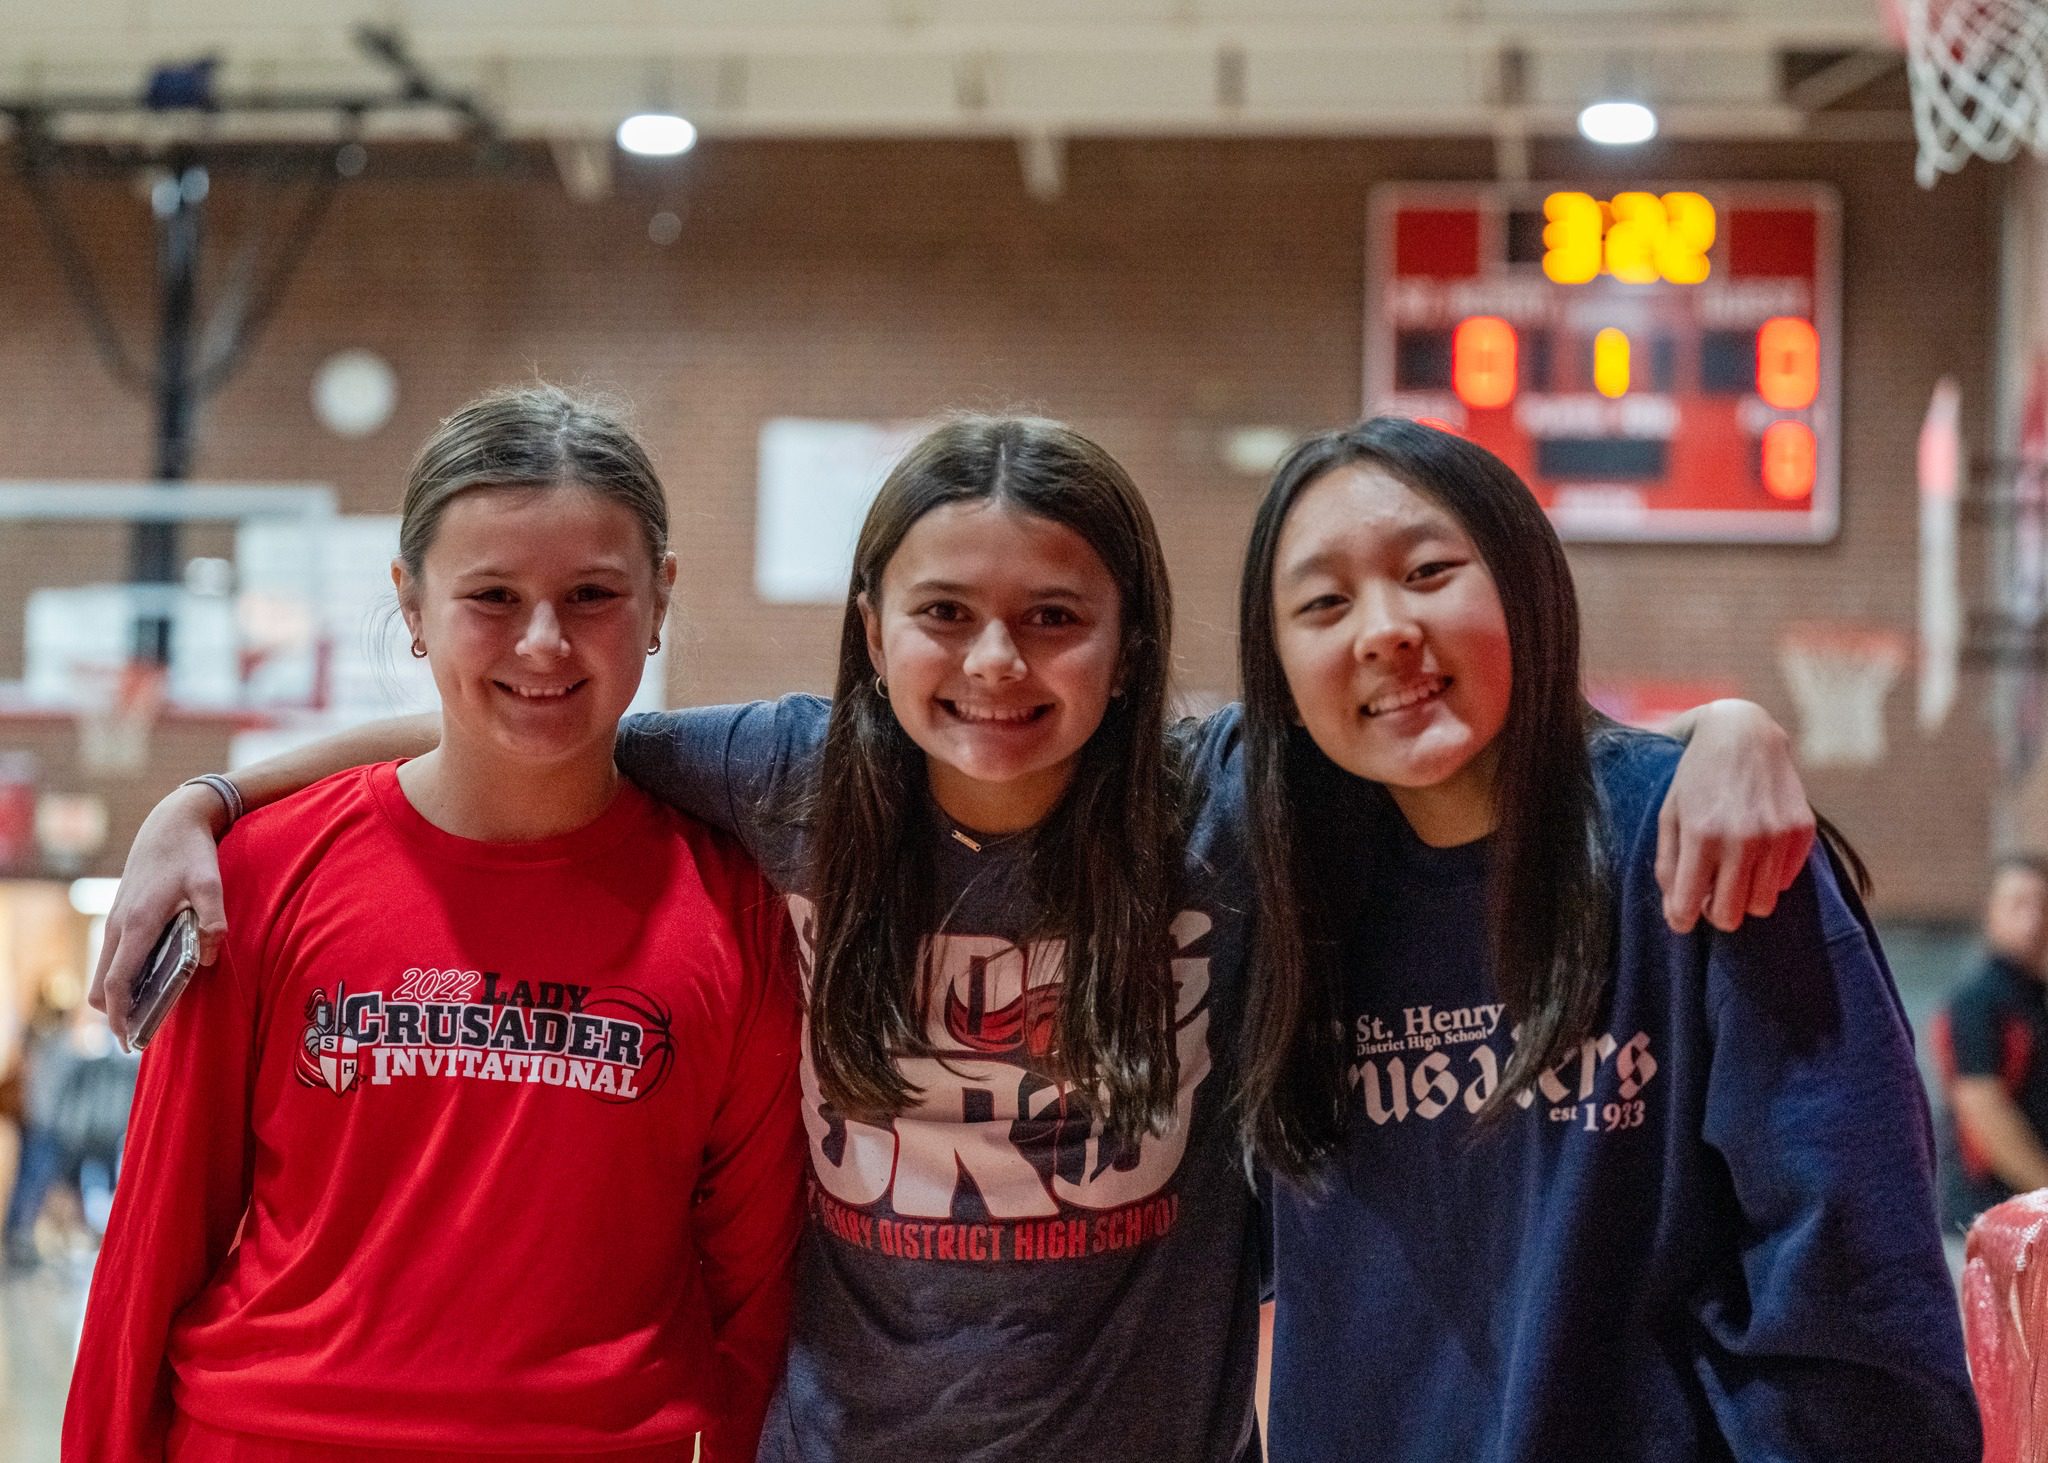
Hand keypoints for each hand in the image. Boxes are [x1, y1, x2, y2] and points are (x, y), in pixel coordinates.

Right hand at [89, 782, 231, 1048]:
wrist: (171, 821)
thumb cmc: (192, 854)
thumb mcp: (212, 884)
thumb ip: (213, 921)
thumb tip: (206, 960)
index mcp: (138, 923)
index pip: (117, 982)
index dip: (120, 1015)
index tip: (129, 1039)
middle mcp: (119, 925)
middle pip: (102, 985)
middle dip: (115, 1013)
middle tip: (139, 1035)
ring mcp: (115, 920)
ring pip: (104, 971)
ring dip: (118, 995)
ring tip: (146, 1013)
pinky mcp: (120, 914)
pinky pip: (113, 956)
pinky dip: (121, 975)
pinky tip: (149, 980)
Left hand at [1655, 700, 1815, 934]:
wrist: (1742, 732)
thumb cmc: (1697, 777)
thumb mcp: (1669, 815)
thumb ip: (1668, 866)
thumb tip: (1676, 914)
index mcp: (1701, 834)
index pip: (1689, 907)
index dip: (1682, 919)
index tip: (1682, 916)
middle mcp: (1742, 838)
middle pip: (1730, 916)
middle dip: (1715, 912)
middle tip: (1708, 894)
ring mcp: (1777, 835)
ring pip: (1762, 906)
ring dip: (1744, 897)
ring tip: (1732, 873)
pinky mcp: (1802, 831)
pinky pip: (1785, 882)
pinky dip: (1769, 876)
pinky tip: (1757, 850)